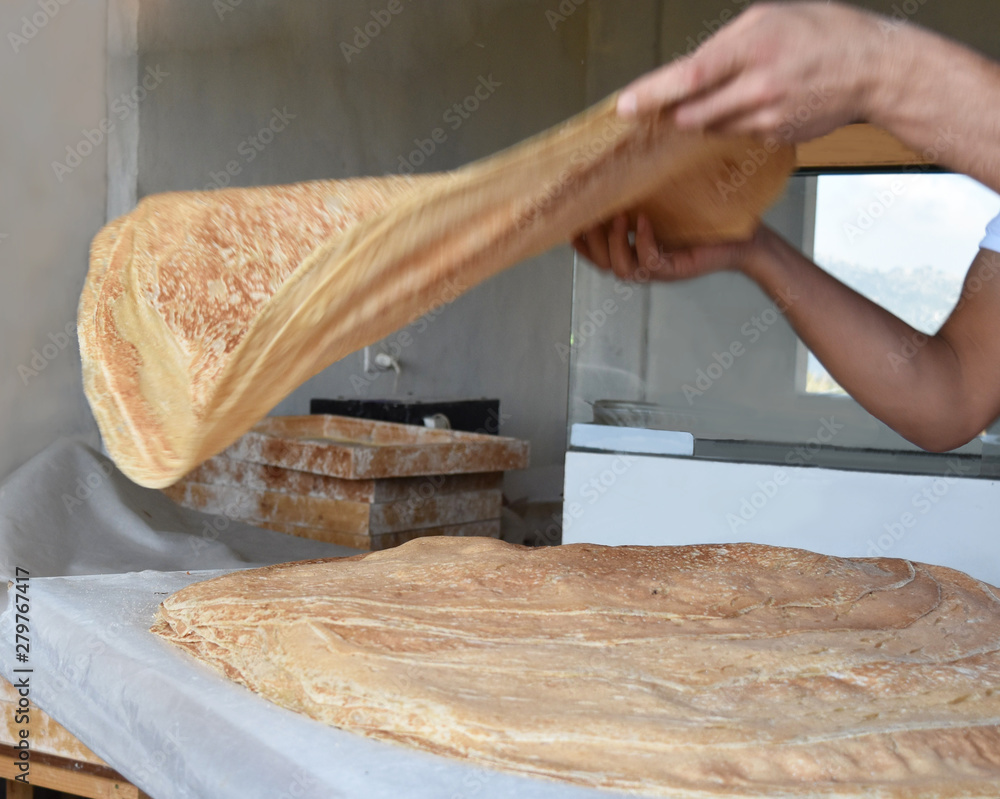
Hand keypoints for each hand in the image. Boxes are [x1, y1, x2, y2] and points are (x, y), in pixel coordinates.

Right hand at [572, 213, 763, 282]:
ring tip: (619, 217)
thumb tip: (616, 163)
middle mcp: (642, 264)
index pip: (596, 254)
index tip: (572, 223)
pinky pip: (648, 263)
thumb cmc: (706, 217)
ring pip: (621, 269)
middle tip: (597, 214)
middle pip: (602, 263)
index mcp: (635, 249)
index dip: (581, 243)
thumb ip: (640, 194)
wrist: (744, 235)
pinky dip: (642, 242)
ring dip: (615, 243)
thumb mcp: (666, 202)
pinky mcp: (675, 269)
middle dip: (594, 241)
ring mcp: (658, 270)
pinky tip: (645, 221)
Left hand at [617, 2, 889, 141]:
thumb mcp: (770, 18)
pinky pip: (737, 133)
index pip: (689, 76)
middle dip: (671, 112)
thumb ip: (725, 44)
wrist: (874, 70)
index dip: (652, 94)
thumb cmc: (824, 35)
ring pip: (711, 127)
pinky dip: (733, 121)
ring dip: (702, 116)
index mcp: (753, 46)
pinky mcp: (775, 136)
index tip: (625, 105)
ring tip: (724, 93)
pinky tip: (753, 103)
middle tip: (659, 107)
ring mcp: (767, 116)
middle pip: (692, 112)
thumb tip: (686, 71)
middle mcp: (758, 85)